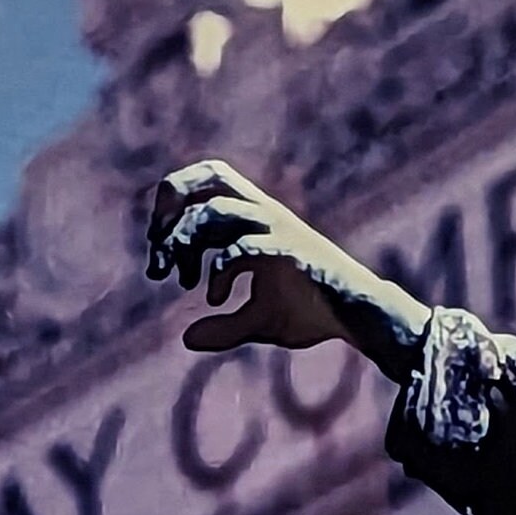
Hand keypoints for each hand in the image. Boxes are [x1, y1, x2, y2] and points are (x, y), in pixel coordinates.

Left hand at [144, 161, 409, 355]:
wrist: (356, 318)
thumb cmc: (312, 311)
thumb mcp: (258, 322)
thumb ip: (223, 327)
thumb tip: (186, 339)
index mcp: (254, 218)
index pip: (205, 179)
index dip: (173, 202)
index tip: (159, 245)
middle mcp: (264, 214)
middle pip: (209, 176)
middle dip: (173, 205)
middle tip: (158, 248)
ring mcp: (277, 230)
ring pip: (216, 210)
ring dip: (186, 241)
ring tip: (181, 277)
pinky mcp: (290, 251)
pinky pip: (242, 249)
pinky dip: (220, 272)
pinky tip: (214, 298)